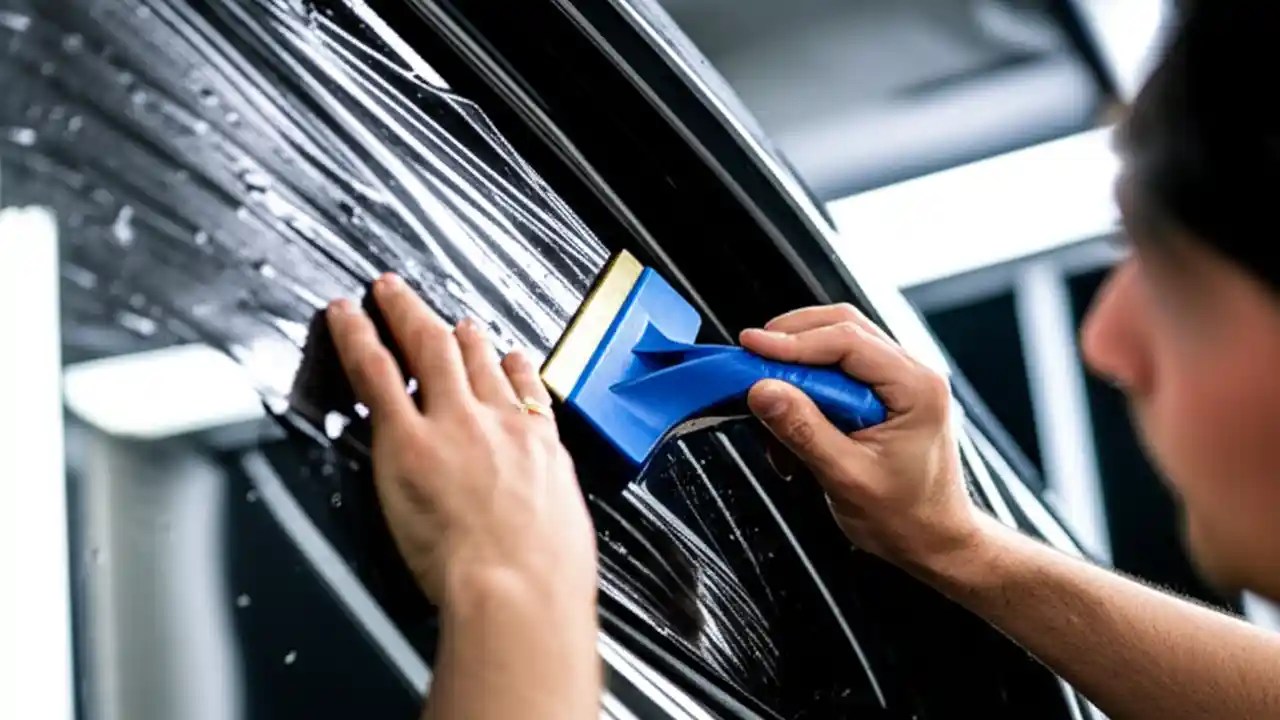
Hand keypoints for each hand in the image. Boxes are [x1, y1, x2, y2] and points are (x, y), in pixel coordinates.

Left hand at [325, 273, 596, 608]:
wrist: (518, 589)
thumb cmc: (544, 578)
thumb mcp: (563, 531)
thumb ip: (544, 512)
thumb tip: (541, 529)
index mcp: (540, 447)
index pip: (525, 391)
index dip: (510, 365)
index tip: (504, 353)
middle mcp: (499, 421)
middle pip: (475, 357)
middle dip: (456, 328)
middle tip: (442, 310)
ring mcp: (452, 422)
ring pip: (428, 349)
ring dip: (408, 314)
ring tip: (391, 294)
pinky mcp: (406, 438)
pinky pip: (377, 372)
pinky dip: (358, 336)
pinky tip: (345, 316)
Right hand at [740, 304, 980, 570]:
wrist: (934, 541)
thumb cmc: (906, 517)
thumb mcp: (847, 477)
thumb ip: (803, 431)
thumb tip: (762, 391)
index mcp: (917, 387)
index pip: (847, 342)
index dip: (793, 341)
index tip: (752, 346)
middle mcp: (913, 374)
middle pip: (844, 326)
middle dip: (793, 338)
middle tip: (751, 356)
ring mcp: (900, 381)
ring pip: (839, 343)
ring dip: (798, 362)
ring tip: (768, 393)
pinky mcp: (884, 394)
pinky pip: (840, 370)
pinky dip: (808, 385)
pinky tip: (791, 416)